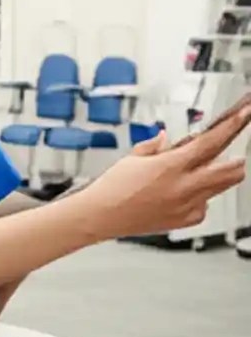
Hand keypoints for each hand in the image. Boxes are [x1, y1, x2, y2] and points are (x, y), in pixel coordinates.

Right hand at [82, 109, 250, 240]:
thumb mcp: (132, 159)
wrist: (100, 216)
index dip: (231, 127)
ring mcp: (188, 205)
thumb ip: (155, 147)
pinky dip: (200, 198)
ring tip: (207, 172)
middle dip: (237, 161)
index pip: (211, 142)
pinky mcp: (186, 220)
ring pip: (221, 188)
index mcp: (170, 165)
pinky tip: (184, 194)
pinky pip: (204, 206)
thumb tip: (166, 139)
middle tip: (236, 155)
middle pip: (230, 171)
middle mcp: (184, 186)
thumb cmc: (112, 188)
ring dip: (221, 178)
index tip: (243, 115)